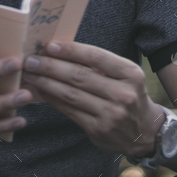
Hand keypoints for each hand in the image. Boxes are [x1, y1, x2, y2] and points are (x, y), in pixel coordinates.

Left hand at [20, 40, 163, 154]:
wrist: (144, 131)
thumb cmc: (128, 95)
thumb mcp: (125, 76)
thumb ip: (100, 65)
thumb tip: (62, 51)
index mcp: (131, 74)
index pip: (97, 57)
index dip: (71, 50)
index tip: (50, 45)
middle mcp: (123, 94)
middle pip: (80, 76)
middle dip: (51, 66)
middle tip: (31, 60)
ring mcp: (111, 113)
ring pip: (72, 94)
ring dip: (47, 83)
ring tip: (31, 74)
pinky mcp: (99, 129)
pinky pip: (70, 110)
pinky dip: (53, 99)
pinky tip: (42, 91)